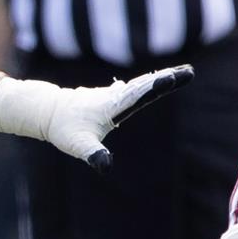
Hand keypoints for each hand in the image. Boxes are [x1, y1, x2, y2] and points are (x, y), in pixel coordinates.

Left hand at [0, 65, 191, 169]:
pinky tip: (155, 80)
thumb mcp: (78, 146)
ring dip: (160, 78)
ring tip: (181, 73)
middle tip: (189, 72)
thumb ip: (93, 154)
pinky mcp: (110, 96)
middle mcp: (114, 96)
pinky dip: (147, 83)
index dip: (157, 86)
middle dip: (167, 78)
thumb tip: (105, 166)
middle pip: (144, 85)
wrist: (48, 112)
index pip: (139, 94)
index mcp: (111, 105)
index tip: (175, 77)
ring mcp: (112, 94)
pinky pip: (133, 87)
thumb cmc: (64, 130)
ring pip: (139, 84)